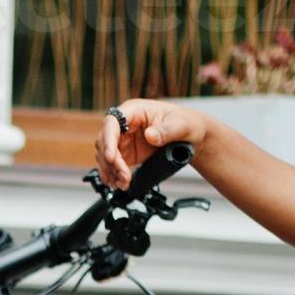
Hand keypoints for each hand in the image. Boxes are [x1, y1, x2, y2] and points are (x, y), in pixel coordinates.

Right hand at [94, 99, 214, 188]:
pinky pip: (113, 164)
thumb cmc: (185, 123)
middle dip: (111, 161)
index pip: (112, 122)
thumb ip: (165, 131)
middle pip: (105, 141)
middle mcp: (125, 124)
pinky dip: (114, 175)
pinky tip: (120, 184)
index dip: (108, 140)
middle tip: (123, 176)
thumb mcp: (180, 126)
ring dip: (111, 171)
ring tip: (123, 184)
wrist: (190, 136)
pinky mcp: (126, 153)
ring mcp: (124, 139)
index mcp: (134, 110)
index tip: (112, 157)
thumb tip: (150, 135)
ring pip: (105, 155)